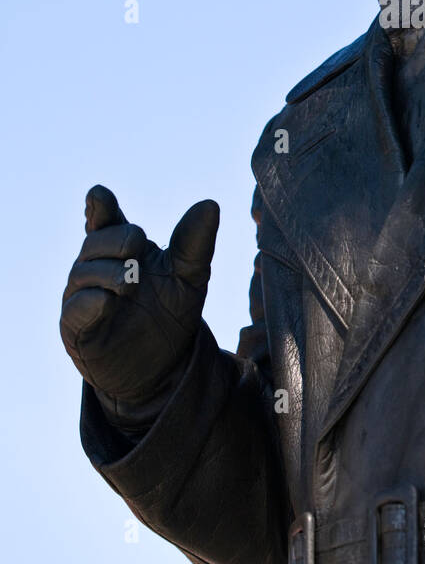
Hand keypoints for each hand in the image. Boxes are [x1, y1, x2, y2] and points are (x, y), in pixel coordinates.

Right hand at [61, 185, 218, 425]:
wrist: (165, 367)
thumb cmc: (173, 313)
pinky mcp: (75, 328)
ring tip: (130, 284)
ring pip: (83, 272)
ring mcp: (82, 296)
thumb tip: (210, 204)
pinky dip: (90, 301)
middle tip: (137, 252)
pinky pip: (74, 309)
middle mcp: (97, 267)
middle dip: (118, 242)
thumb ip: (195, 243)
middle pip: (97, 240)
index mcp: (121, 249)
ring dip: (109, 273)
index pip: (105, 219)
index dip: (100, 207)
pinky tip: (107, 301)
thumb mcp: (191, 277)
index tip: (98, 196)